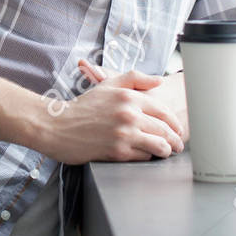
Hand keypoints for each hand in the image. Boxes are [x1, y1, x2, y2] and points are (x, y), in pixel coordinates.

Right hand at [38, 62, 185, 165]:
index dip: (174, 123)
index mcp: (128, 96)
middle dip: (175, 139)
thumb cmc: (83, 107)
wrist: (58, 126)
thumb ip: (135, 78)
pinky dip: (148, 157)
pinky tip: (145, 155)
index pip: (163, 111)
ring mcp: (124, 133)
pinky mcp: (118, 152)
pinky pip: (144, 157)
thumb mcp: (107, 84)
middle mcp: (128, 114)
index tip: (178, 130)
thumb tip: (159, 80)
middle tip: (178, 145)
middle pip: (165, 129)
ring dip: (166, 150)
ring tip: (165, 152)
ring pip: (159, 145)